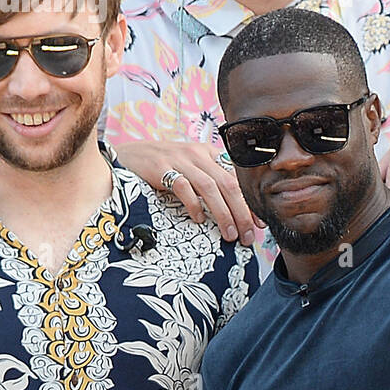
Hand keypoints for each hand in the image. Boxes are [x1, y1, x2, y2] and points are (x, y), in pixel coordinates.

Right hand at [112, 139, 261, 244]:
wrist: (128, 154)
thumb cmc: (165, 165)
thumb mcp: (192, 166)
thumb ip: (211, 180)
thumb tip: (236, 209)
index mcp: (209, 153)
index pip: (237, 179)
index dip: (251, 202)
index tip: (261, 223)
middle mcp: (197, 155)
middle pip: (228, 184)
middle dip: (242, 212)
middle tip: (248, 235)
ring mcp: (179, 160)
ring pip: (210, 187)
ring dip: (223, 213)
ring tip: (230, 234)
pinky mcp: (160, 168)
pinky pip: (182, 187)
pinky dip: (194, 204)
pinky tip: (200, 220)